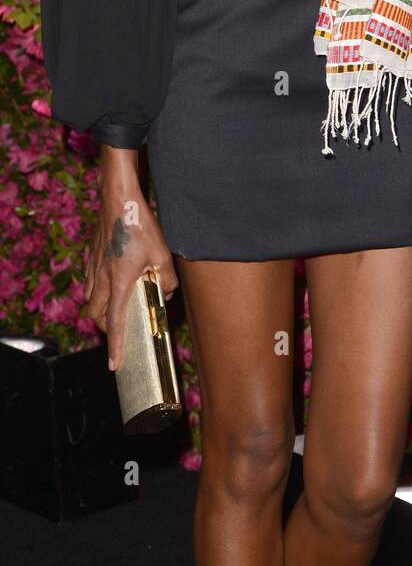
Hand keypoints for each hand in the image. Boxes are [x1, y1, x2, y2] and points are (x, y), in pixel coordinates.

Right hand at [86, 152, 177, 372]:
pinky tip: (111, 283)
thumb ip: (167, 279)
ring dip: (100, 309)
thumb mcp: (163, 254)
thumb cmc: (141, 226)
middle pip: (97, 315)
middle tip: (120, 333)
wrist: (119, 200)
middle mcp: (102, 278)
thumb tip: (165, 294)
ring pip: (91, 298)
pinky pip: (91, 281)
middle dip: (106, 328)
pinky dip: (98, 290)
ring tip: (116, 310)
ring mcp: (94, 267)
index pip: (115, 323)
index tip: (114, 365)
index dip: (115, 346)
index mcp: (119, 282)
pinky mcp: (92, 256)